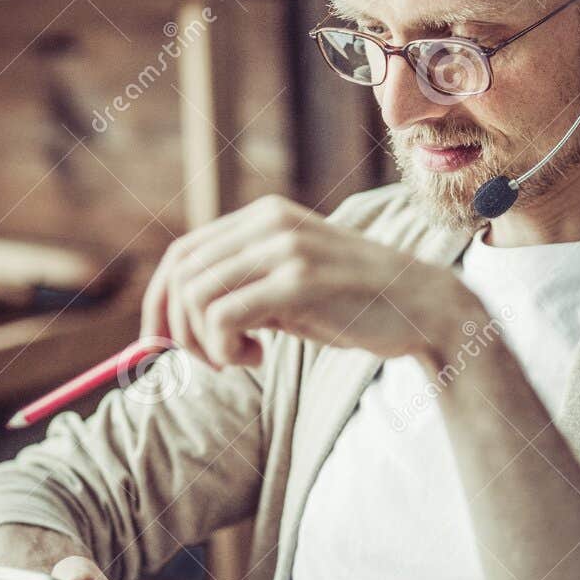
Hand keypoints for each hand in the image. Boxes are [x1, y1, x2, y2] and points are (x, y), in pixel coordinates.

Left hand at [140, 194, 468, 369]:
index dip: (159, 301)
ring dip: (206, 343)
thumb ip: (243, 286)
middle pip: (182, 275)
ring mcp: (285, 249)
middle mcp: (268, 224)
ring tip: (243, 358)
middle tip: (210, 362)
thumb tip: (174, 320)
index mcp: (263, 217)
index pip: (182, 253)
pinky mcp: (299, 281)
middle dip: (178, 330)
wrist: (421, 308)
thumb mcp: (290, 284)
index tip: (158, 344)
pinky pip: (225, 316)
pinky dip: (227, 348)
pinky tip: (260, 357)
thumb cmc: (353, 305)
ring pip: (198, 297)